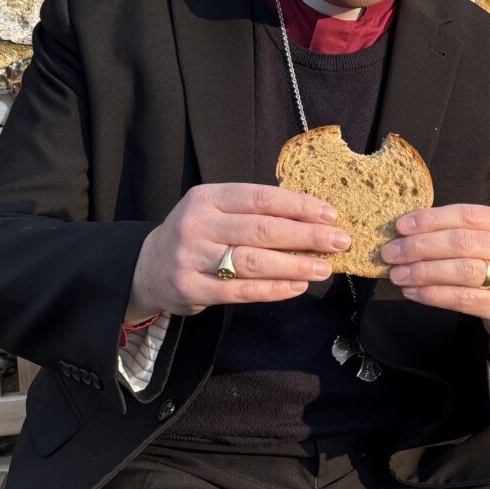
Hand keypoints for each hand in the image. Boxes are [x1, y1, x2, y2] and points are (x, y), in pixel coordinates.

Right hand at [126, 183, 349, 319]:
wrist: (149, 268)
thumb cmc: (198, 235)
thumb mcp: (216, 210)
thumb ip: (254, 211)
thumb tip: (313, 216)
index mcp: (207, 197)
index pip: (261, 198)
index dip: (299, 206)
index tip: (331, 215)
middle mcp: (197, 224)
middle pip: (262, 230)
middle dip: (306, 236)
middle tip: (339, 242)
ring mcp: (192, 257)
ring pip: (253, 262)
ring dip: (295, 265)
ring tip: (325, 268)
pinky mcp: (192, 288)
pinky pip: (241, 291)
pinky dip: (273, 290)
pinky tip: (298, 287)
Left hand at [382, 204, 489, 369]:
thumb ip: (461, 232)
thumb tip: (409, 229)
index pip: (467, 214)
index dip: (431, 219)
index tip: (401, 226)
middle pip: (462, 242)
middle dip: (420, 247)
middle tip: (391, 253)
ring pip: (462, 271)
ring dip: (423, 272)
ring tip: (397, 275)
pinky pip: (463, 299)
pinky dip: (434, 295)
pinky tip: (414, 293)